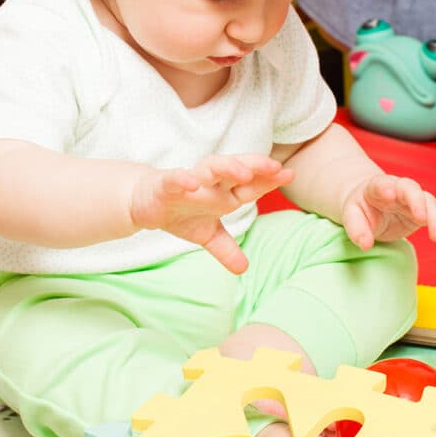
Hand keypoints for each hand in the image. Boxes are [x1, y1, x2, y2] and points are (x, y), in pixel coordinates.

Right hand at [129, 154, 295, 274]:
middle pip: (236, 170)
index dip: (269, 180)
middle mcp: (210, 183)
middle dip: (254, 167)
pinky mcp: (166, 185)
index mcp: (223, 192)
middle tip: (274, 167)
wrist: (146, 204)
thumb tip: (243, 269)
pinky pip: (175, 179)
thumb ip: (226, 249)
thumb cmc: (181, 212)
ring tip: (243, 172)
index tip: (290, 174)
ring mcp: (189, 181)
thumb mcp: (206, 235)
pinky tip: (192, 182)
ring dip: (226, 168)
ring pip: (210, 168)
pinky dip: (182, 179)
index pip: (250, 185)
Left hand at [341, 174, 435, 248]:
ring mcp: (414, 200)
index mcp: (378, 187)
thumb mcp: (351, 216)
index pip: (382, 184)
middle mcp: (400, 190)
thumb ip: (356, 229)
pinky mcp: (425, 212)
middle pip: (412, 190)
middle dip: (418, 202)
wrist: (372, 204)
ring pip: (430, 202)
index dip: (386, 188)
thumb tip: (365, 244)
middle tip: (421, 218)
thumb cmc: (360, 209)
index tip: (390, 194)